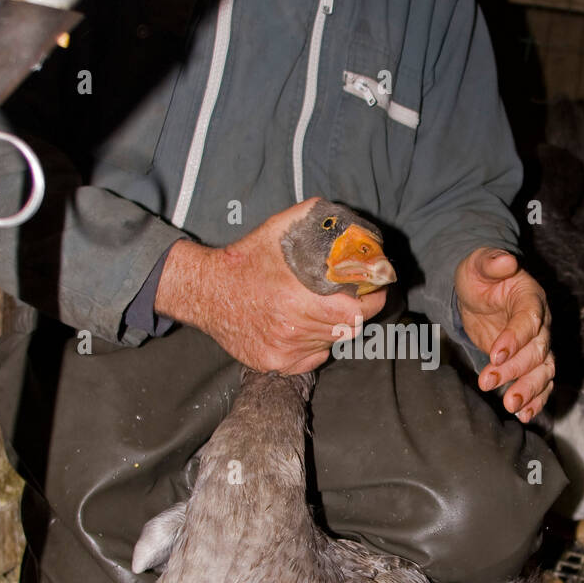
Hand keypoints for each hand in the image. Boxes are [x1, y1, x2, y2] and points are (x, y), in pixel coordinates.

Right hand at [155, 198, 386, 372]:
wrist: (206, 291)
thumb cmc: (244, 260)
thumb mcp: (278, 229)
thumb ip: (315, 219)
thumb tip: (350, 221)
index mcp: (297, 298)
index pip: (356, 312)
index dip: (373, 301)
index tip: (377, 290)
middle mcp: (291, 329)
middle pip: (347, 329)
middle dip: (356, 312)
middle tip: (354, 298)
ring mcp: (283, 350)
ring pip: (330, 343)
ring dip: (334, 327)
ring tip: (323, 309)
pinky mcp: (274, 363)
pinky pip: (312, 358)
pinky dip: (316, 345)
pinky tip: (305, 327)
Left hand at [455, 248, 553, 422]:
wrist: (480, 291)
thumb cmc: (479, 275)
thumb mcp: (478, 263)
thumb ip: (491, 261)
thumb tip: (505, 260)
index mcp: (531, 298)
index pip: (529, 320)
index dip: (515, 338)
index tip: (495, 354)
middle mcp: (541, 324)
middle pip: (537, 350)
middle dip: (514, 369)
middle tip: (487, 381)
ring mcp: (537, 344)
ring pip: (544, 370)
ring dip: (529, 389)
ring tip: (510, 406)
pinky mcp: (529, 362)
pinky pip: (542, 383)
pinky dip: (536, 400)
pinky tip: (524, 415)